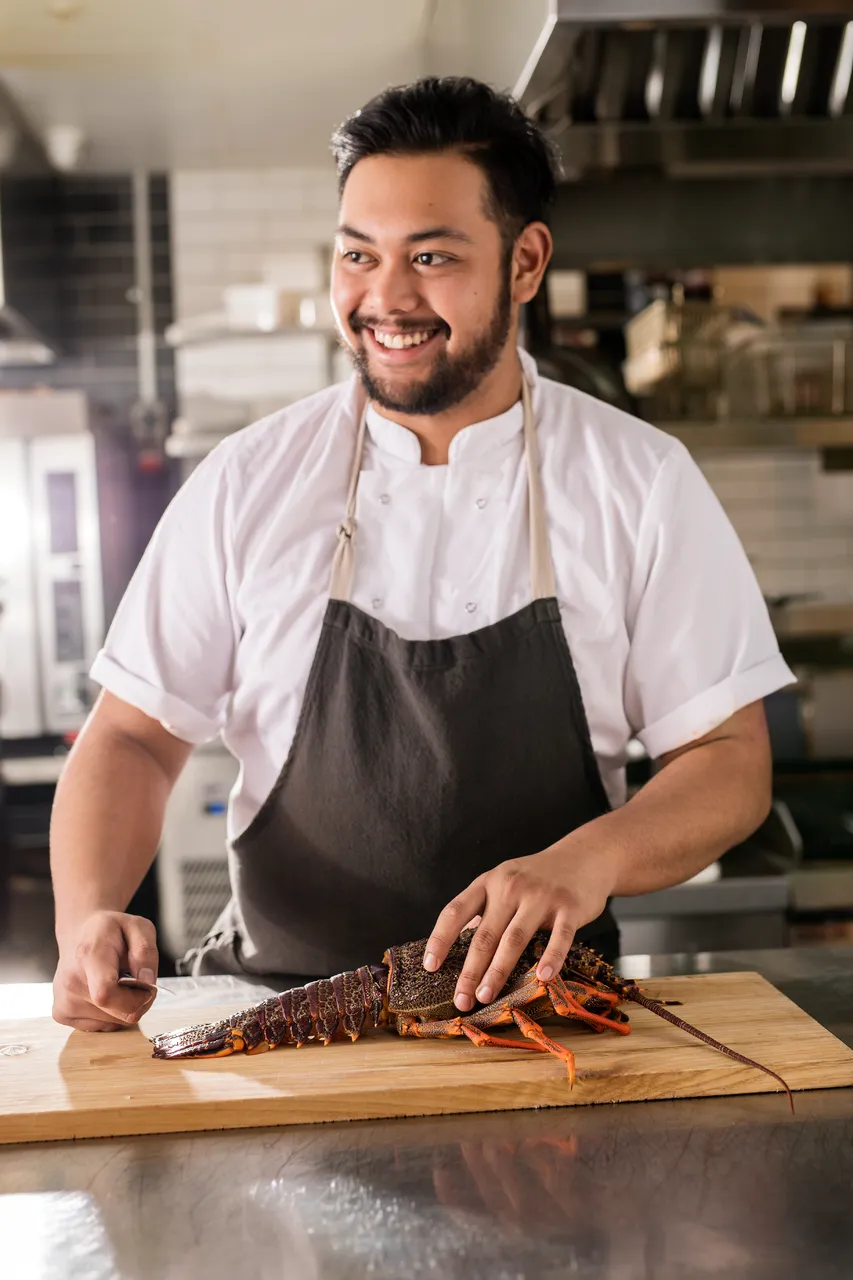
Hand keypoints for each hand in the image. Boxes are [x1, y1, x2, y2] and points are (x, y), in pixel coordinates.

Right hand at [53, 910, 159, 1030]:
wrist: (78, 935)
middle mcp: (71, 981)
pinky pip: (100, 1026)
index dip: (135, 998)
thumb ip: (146, 952)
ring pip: (111, 1022)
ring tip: (116, 982)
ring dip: (123, 1007)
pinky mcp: (61, 1014)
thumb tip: (147, 983)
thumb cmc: (111, 931)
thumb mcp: (138, 927)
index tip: (145, 985)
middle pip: (116, 1013)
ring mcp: (63, 1001)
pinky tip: (103, 992)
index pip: (106, 994)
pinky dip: (110, 1014)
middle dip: (136, 1001)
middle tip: (135, 979)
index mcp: (88, 956)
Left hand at [423, 837, 617, 1010]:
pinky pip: (559, 937)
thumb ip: (483, 908)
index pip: (455, 911)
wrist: (584, 856)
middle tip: (461, 1000)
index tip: (430, 967)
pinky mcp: (569, 907)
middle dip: (470, 971)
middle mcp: (511, 887)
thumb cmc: (538, 876)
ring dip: (498, 971)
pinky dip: (550, 958)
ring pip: (514, 939)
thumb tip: (457, 943)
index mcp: (489, 882)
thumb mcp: (504, 881)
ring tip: (485, 996)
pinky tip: (541, 978)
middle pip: (484, 935)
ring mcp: (541, 896)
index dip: (439, 939)